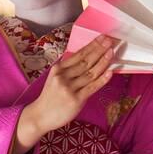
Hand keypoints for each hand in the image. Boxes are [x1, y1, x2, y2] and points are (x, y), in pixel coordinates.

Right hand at [14, 35, 117, 153]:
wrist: (41, 116)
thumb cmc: (50, 97)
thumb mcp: (55, 79)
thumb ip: (69, 69)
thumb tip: (87, 58)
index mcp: (58, 69)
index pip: (78, 55)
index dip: (92, 45)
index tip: (102, 38)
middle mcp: (63, 77)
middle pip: (85, 62)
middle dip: (99, 50)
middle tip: (110, 41)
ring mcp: (69, 89)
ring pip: (90, 73)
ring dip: (103, 62)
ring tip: (111, 53)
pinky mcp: (76, 100)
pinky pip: (92, 87)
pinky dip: (102, 79)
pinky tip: (110, 72)